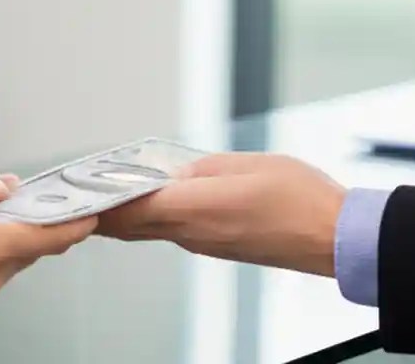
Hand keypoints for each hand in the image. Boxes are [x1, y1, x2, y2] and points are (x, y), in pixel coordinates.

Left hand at [97, 153, 344, 276]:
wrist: (335, 238)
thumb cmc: (303, 199)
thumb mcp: (251, 166)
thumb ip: (207, 168)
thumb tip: (176, 175)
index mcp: (198, 208)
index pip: (132, 207)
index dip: (102, 199)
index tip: (79, 186)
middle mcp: (195, 233)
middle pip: (133, 225)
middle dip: (103, 210)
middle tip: (79, 194)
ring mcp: (205, 245)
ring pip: (150, 231)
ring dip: (126, 216)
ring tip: (106, 195)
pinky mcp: (218, 249)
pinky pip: (173, 233)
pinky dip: (152, 220)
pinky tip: (151, 205)